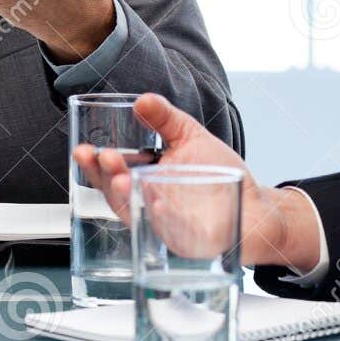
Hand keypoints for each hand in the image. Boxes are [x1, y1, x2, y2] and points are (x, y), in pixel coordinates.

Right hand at [73, 94, 319, 270]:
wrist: (256, 204)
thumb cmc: (219, 172)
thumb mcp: (189, 136)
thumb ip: (165, 118)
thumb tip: (142, 100)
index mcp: (144, 180)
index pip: (111, 174)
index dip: (94, 164)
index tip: (83, 149)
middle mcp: (148, 203)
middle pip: (116, 194)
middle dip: (106, 177)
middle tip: (105, 157)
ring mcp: (164, 224)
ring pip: (137, 214)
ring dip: (128, 198)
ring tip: (124, 178)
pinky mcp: (186, 241)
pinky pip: (168, 232)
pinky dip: (160, 219)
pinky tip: (156, 203)